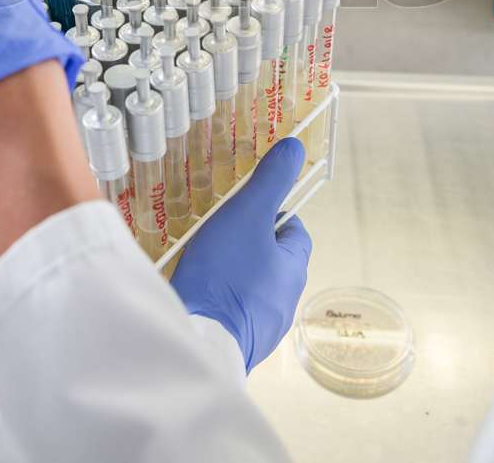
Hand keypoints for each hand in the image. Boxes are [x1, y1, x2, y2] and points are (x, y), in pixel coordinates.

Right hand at [170, 138, 312, 371]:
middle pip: (272, 259)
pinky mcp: (238, 344)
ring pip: (252, 288)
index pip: (294, 231)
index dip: (272, 215)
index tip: (247, 209)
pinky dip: (220, 301)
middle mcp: (286, 301)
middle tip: (219, 234)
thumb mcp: (248, 214)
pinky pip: (232, 313)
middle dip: (250, 246)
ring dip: (233, 275)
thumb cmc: (226, 275)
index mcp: (294, 269)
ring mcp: (263, 326)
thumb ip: (271, 181)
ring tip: (204, 263)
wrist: (200, 340)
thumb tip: (294, 149)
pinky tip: (199, 294)